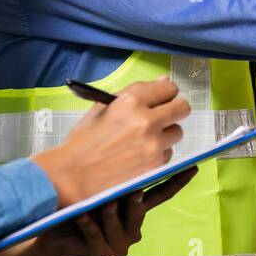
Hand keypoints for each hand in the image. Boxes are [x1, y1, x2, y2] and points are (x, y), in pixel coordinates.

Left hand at [0, 168, 196, 255]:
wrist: (47, 221)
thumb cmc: (74, 197)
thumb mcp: (102, 175)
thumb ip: (121, 158)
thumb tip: (138, 124)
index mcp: (133, 204)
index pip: (160, 190)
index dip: (176, 180)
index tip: (192, 167)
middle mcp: (132, 227)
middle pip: (142, 209)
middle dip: (136, 197)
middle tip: (134, 188)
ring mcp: (118, 243)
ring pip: (118, 222)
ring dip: (109, 210)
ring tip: (102, 203)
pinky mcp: (100, 253)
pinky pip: (95, 233)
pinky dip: (88, 223)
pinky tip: (82, 215)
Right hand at [30, 78, 188, 206]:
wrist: (73, 174)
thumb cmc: (84, 140)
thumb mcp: (103, 107)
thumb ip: (135, 93)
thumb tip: (163, 82)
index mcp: (131, 100)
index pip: (168, 87)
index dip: (165, 93)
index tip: (162, 99)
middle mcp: (146, 120)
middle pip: (182, 108)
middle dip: (174, 111)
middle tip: (164, 117)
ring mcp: (153, 144)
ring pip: (177, 132)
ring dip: (166, 134)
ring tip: (144, 140)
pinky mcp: (156, 165)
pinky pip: (168, 154)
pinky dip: (158, 154)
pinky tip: (139, 156)